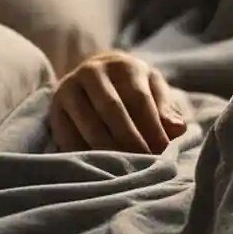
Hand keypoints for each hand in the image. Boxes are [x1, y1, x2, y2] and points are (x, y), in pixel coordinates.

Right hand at [49, 51, 186, 153]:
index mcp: (123, 66)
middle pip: (112, 110)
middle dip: (130, 139)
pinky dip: (82, 152)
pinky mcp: (54, 108)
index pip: (139, 99)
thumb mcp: (153, 88)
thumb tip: (178, 129)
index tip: (163, 150)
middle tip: (144, 162)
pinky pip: (66, 134)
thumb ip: (166, 108)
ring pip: (88, 123)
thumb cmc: (133, 85)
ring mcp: (69, 88)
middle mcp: (93, 72)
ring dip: (107, 148)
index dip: (152, 126)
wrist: (96, 73)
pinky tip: (98, 166)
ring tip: (124, 167)